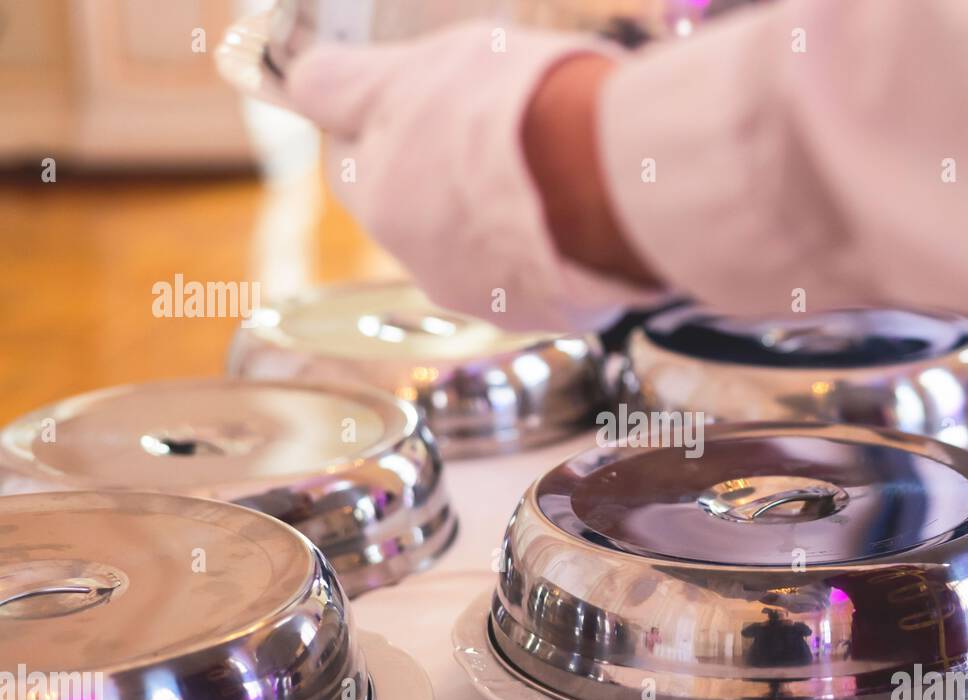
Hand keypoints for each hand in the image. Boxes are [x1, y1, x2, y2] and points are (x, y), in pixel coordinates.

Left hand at [286, 21, 658, 327]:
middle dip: (434, 175)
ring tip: (543, 170)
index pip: (348, 163)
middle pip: (409, 212)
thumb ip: (351, 80)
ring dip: (488, 215)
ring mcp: (483, 296)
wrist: (615, 179)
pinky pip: (527, 277)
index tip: (414, 101)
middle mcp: (421, 261)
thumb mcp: (419, 66)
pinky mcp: (542, 315)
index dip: (377, 127)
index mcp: (380, 198)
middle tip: (484, 130)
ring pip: (469, 249)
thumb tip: (302, 81)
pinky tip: (571, 212)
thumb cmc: (520, 111)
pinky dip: (538, 248)